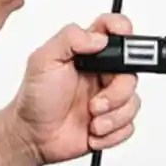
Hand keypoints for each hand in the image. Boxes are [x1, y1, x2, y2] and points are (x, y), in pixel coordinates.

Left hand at [5, 14, 140, 164]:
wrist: (33, 137)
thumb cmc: (35, 98)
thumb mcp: (43, 60)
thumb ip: (70, 38)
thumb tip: (98, 37)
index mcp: (88, 53)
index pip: (114, 29)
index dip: (122, 28)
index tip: (120, 39)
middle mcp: (102, 73)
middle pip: (132, 72)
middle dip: (118, 92)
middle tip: (96, 103)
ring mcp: (109, 97)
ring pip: (133, 101)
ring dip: (112, 116)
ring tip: (92, 119)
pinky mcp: (113, 121)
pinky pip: (128, 126)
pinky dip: (111, 133)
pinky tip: (93, 131)